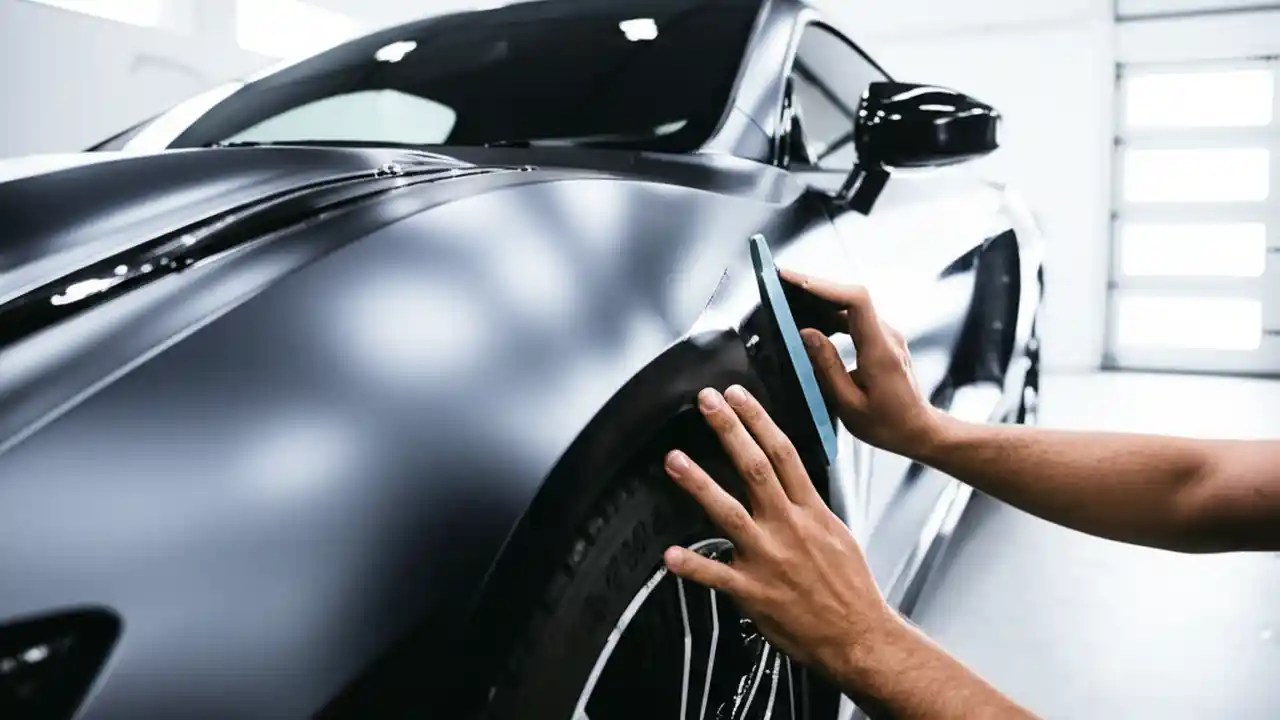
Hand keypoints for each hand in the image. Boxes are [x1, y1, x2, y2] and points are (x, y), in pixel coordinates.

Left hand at [662, 385, 901, 685]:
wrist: (860, 637)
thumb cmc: (849, 589)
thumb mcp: (837, 533)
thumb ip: (807, 505)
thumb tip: (790, 480)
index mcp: (811, 511)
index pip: (783, 452)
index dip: (758, 420)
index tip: (739, 396)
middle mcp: (789, 527)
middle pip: (755, 467)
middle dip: (729, 430)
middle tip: (707, 402)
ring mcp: (770, 558)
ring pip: (728, 512)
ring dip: (698, 483)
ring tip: (674, 460)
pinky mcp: (754, 592)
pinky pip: (716, 575)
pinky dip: (692, 565)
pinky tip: (670, 554)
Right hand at [781, 270, 945, 459]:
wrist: (918, 430)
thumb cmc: (886, 424)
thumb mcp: (849, 404)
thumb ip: (827, 367)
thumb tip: (806, 334)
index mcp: (879, 350)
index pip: (856, 301)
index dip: (824, 287)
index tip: (793, 280)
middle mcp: (887, 335)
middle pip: (852, 296)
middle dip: (816, 287)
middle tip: (782, 282)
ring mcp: (887, 335)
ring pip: (853, 305)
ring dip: (822, 299)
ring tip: (791, 298)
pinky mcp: (882, 340)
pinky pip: (856, 317)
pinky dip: (832, 313)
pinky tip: (813, 320)